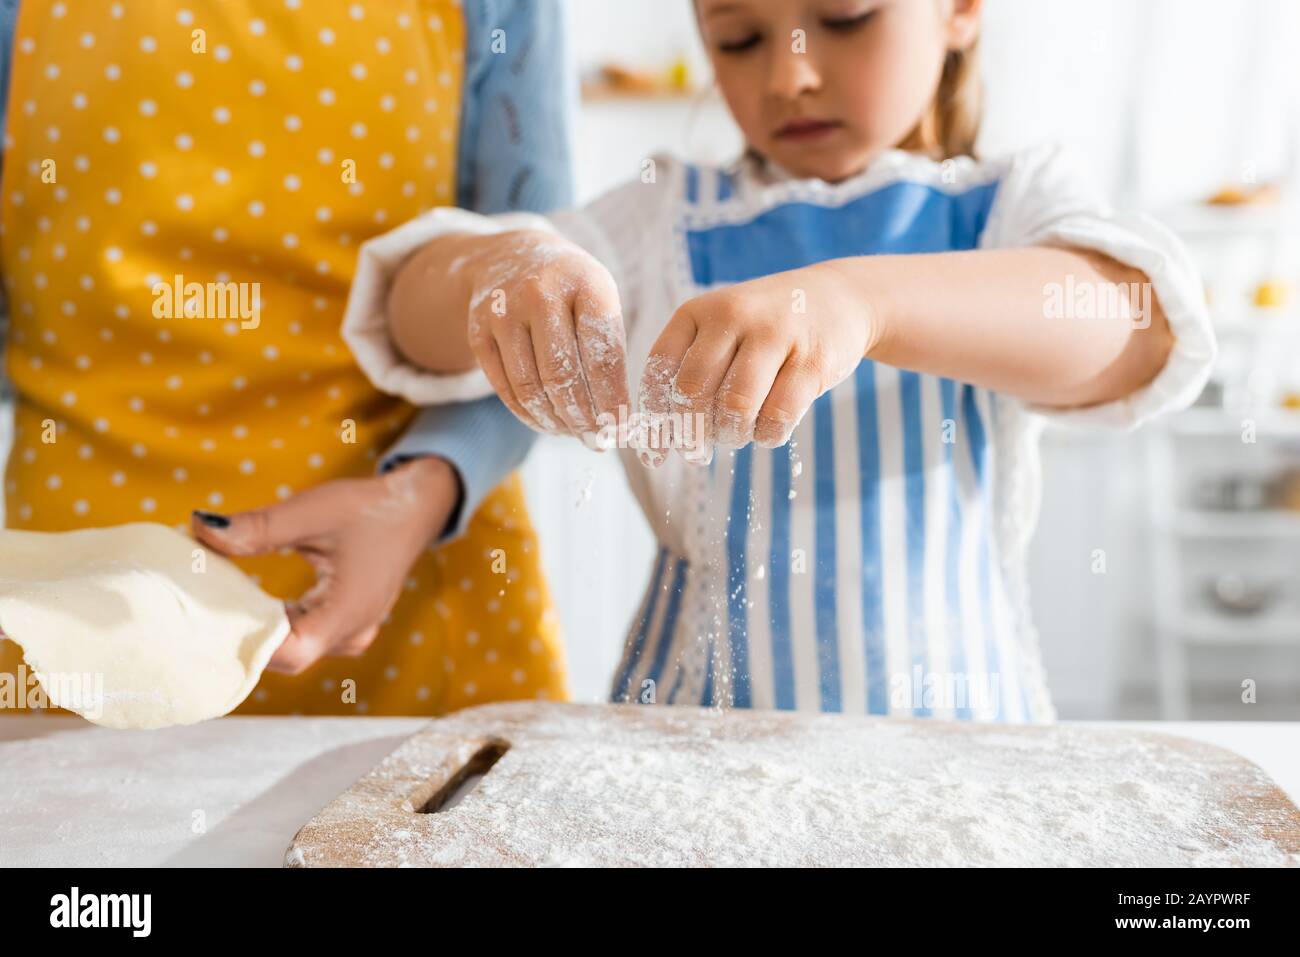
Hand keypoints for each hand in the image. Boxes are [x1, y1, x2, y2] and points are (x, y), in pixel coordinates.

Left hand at [190, 457, 459, 673]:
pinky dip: (275, 625)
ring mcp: (353, 632)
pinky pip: (306, 637)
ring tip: (216, 609)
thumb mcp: (312, 512)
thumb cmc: (370, 508)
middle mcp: (352, 632)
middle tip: (198, 613)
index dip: (246, 643)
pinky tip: (248, 605)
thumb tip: (199, 529)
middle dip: (243, 637)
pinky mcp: (347, 622)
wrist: (416, 506)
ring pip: (295, 650)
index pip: (290, 652)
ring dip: (259, 632)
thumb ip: (257, 528)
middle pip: (287, 657)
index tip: (203, 620)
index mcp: (349, 613)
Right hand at [463, 230, 629, 444]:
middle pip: (563, 375)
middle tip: (597, 441)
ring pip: (531, 386)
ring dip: (556, 421)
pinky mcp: (479, 332)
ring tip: (574, 434)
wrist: (510, 257)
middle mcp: (540, 293)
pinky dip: (529, 414)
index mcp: (584, 283)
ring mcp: (504, 311)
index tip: (621, 428)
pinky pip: (505, 387)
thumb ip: (609, 350)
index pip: (602, 356)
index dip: (613, 400)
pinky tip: (548, 423)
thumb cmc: (570, 290)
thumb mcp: (599, 299)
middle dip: (584, 418)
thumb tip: (617, 420)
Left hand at [638, 262, 873, 465]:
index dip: (653, 417)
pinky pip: (778, 416)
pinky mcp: (812, 361)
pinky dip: (767, 436)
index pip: (660, 368)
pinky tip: (768, 430)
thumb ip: (690, 371)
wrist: (841, 298)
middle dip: (691, 434)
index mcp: (699, 311)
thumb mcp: (723, 331)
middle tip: (697, 453)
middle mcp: (733, 315)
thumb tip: (660, 439)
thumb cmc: (766, 330)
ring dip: (731, 435)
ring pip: (736, 406)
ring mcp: (775, 334)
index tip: (655, 453)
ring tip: (737, 434)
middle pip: (693, 390)